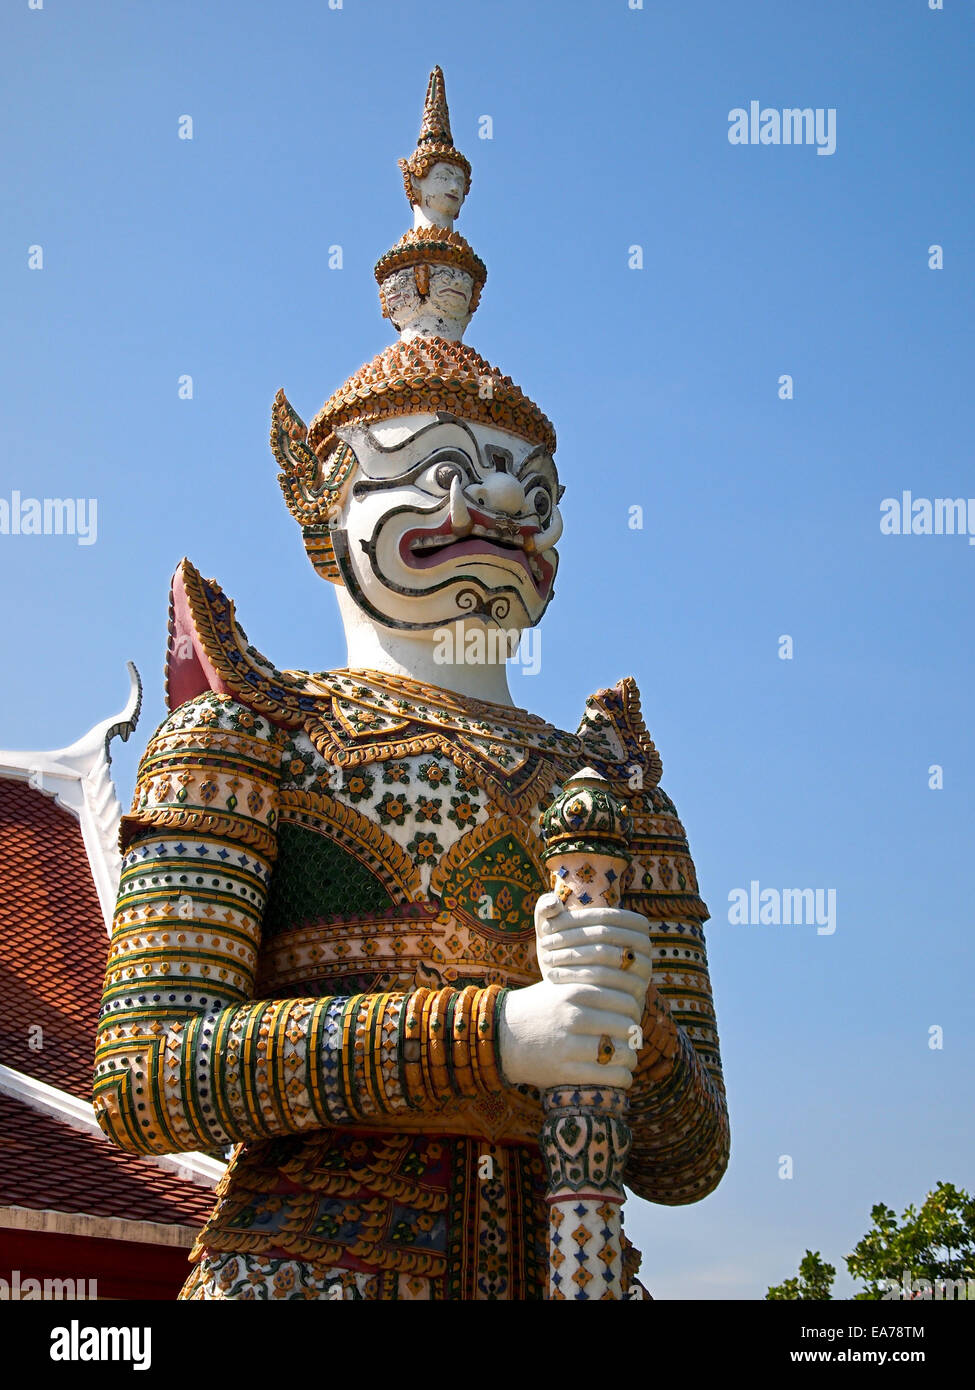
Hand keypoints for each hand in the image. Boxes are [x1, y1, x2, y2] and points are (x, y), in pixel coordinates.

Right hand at [498, 891, 651, 1090]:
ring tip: (628, 1057)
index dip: (635, 1010)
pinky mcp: (565, 1071)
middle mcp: (574, 1016)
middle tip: (633, 1038)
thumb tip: (633, 981)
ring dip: (630, 1058)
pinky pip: (609, 1076)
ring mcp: (569, 1045)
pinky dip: (622, 1077)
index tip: (633, 1015)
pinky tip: (621, 1074)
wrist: (502, 1035)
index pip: (626, 998)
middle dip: (634, 1034)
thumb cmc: (541, 1008)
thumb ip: (593, 982)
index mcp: (576, 991)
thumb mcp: (562, 986)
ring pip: (621, 1053)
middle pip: (626, 1025)